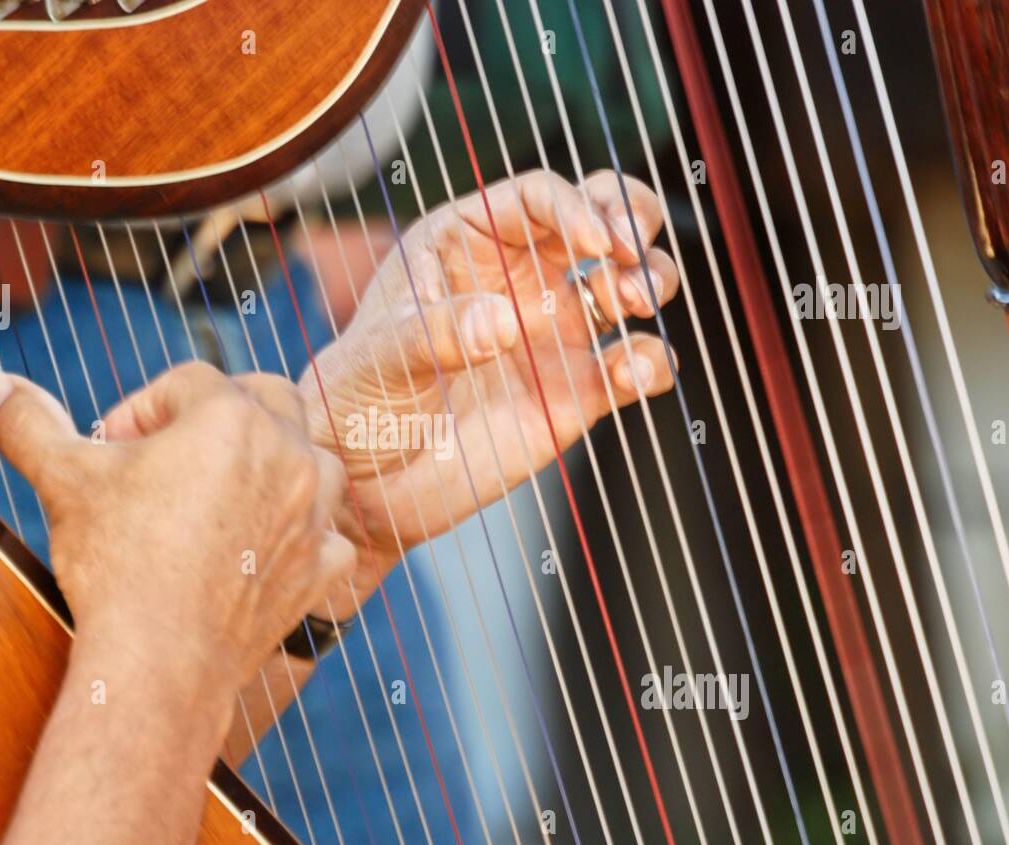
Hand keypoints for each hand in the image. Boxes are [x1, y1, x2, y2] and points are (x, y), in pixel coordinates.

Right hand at [0, 362, 355, 701]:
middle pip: (265, 397)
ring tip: (223, 491)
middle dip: (221, 412)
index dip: (143, 408)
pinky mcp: (321, 566)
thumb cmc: (114, 563)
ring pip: (310, 458)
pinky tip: (263, 546)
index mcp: (231, 417)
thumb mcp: (63, 479)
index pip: (187, 381)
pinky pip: (327, 534)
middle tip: (174, 453)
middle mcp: (286, 454)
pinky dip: (303, 535)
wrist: (160, 662)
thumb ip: (28, 423)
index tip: (113, 448)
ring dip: (275, 463)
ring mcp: (312, 512)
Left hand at [302, 169, 678, 609]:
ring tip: (632, 302)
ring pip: (629, 282)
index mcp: (467, 242)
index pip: (538, 197)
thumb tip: (503, 322)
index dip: (576, 207)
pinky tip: (634, 374)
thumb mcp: (382, 357)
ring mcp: (553, 332)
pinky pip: (633, 364)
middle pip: (602, 216)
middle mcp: (520, 276)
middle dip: (633, 220)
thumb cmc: (357, 400)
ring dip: (650, 279)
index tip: (594, 243)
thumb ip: (438, 333)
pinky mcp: (576, 392)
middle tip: (630, 254)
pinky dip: (649, 363)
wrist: (366, 482)